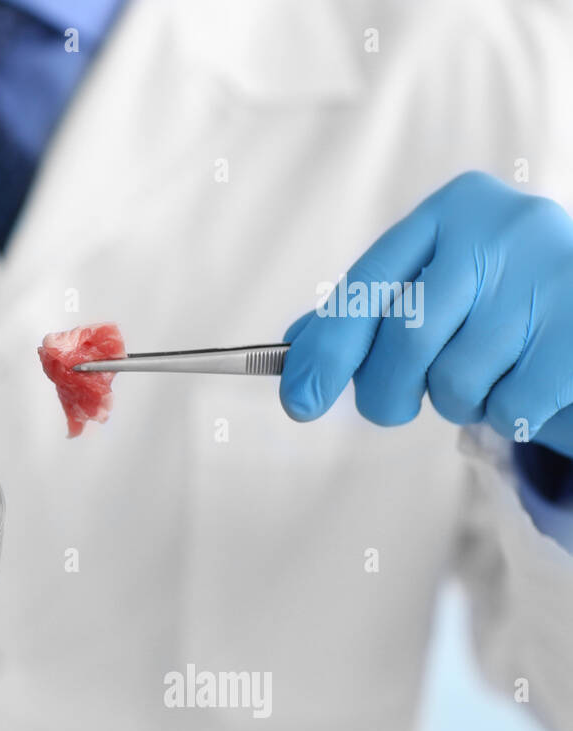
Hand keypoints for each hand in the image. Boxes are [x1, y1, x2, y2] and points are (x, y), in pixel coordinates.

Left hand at [280, 171, 572, 455]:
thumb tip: (294, 344)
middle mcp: (504, 229)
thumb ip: (366, 310)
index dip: (327, 350)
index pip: (368, 286)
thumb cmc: (501, 297)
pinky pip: (511, 406)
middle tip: (393, 406)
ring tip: (488, 373)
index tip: (299, 401)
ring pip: (456, 381)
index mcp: (454, 207)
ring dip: (458, 401)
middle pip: (405, 340)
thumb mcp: (435, 284)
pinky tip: (530, 381)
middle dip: (386, 391)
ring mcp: (552, 275)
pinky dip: (508, 413)